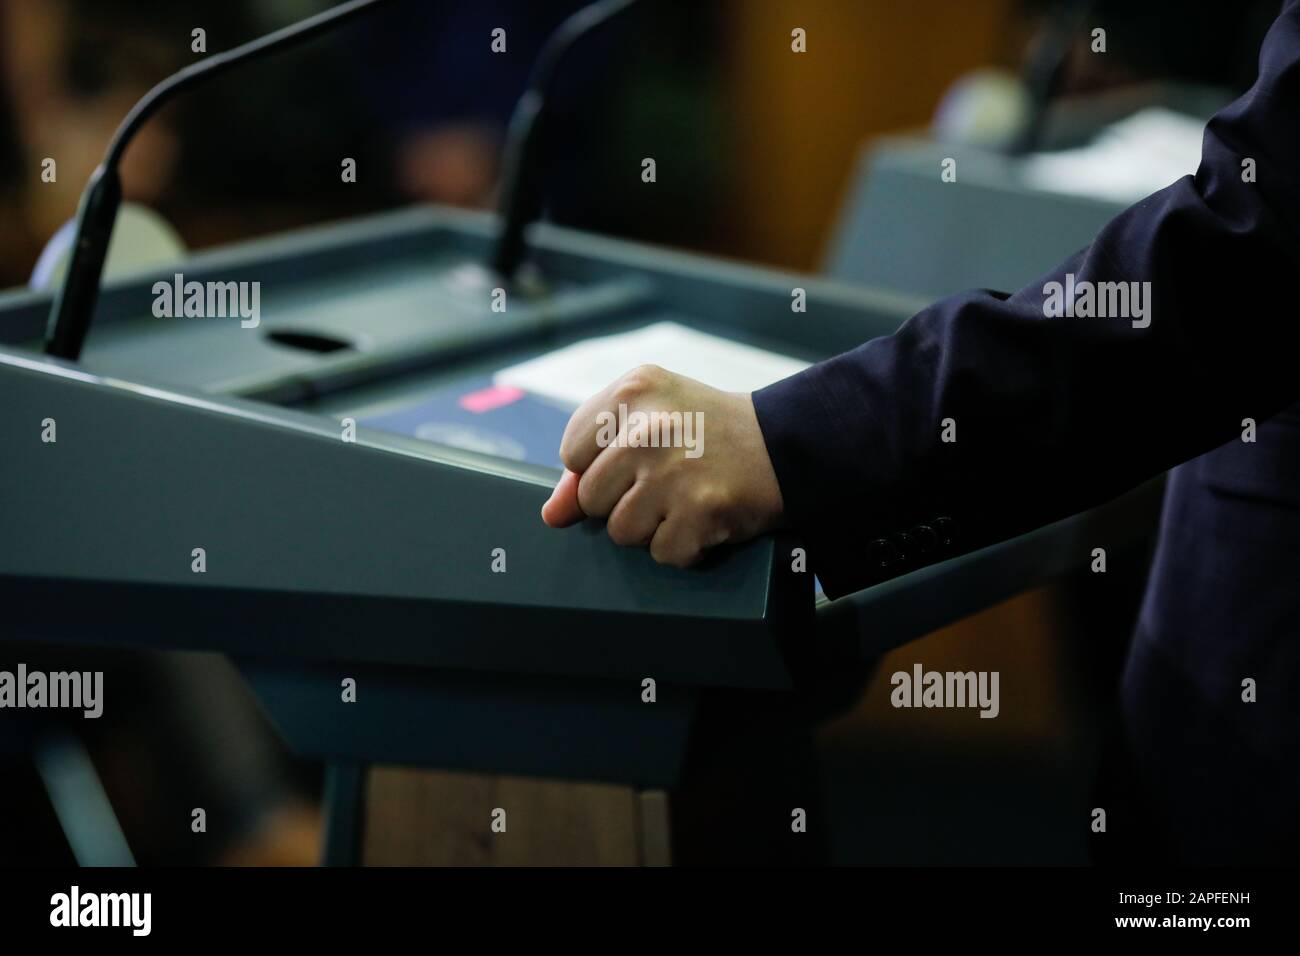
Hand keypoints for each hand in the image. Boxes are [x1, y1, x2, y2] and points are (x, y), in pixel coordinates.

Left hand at [541, 365, 784, 566]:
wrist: (787, 444)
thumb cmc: (706, 432)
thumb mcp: (646, 419)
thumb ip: (590, 461)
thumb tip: (552, 514)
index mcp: (632, 391)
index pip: (572, 455)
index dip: (603, 466)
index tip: (640, 456)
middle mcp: (648, 427)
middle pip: (591, 499)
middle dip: (624, 501)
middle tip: (668, 480)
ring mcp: (673, 472)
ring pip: (621, 532)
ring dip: (654, 527)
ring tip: (686, 498)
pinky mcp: (699, 511)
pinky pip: (662, 553)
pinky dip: (686, 545)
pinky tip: (707, 516)